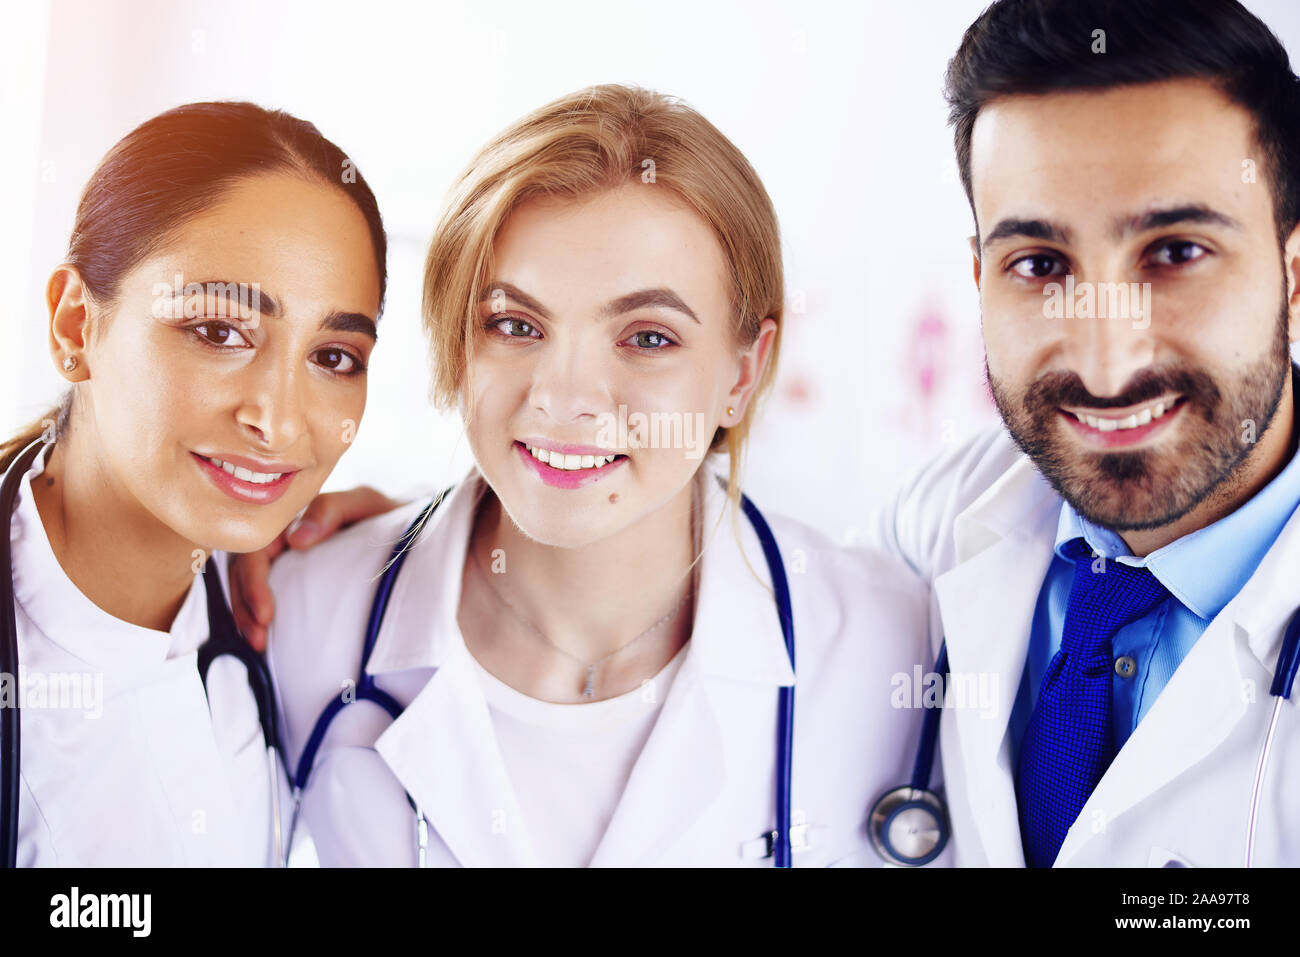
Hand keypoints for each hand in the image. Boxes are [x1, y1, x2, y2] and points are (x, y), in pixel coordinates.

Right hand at [230, 485, 404, 650]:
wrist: (404, 529)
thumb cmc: (383, 514)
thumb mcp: (364, 503)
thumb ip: (332, 509)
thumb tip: (295, 539)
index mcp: (290, 517)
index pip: (255, 548)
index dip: (253, 582)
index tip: (267, 614)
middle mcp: (280, 538)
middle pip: (243, 571)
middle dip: (245, 606)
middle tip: (259, 638)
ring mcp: (283, 559)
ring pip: (245, 586)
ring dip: (246, 616)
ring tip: (258, 645)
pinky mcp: (290, 577)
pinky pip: (261, 596)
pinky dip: (255, 617)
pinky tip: (261, 640)